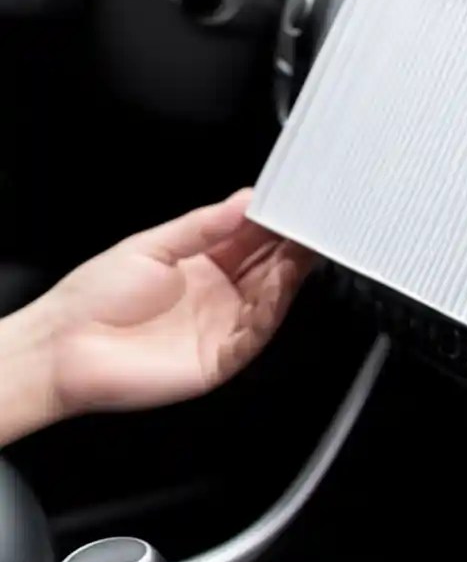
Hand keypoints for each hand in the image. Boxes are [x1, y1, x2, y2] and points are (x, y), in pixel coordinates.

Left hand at [19, 189, 312, 419]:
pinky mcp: (221, 359)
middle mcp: (221, 295)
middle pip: (269, 268)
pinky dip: (270, 312)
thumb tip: (242, 202)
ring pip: (270, 300)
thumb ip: (200, 226)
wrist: (63, 348)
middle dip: (290, 248)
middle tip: (308, 226)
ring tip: (300, 253)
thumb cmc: (93, 297)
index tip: (291, 205)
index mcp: (205, 264)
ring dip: (288, 277)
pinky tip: (276, 290)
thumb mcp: (150, 246)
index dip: (273, 224)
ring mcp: (223, 327)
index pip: (252, 240)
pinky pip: (255, 335)